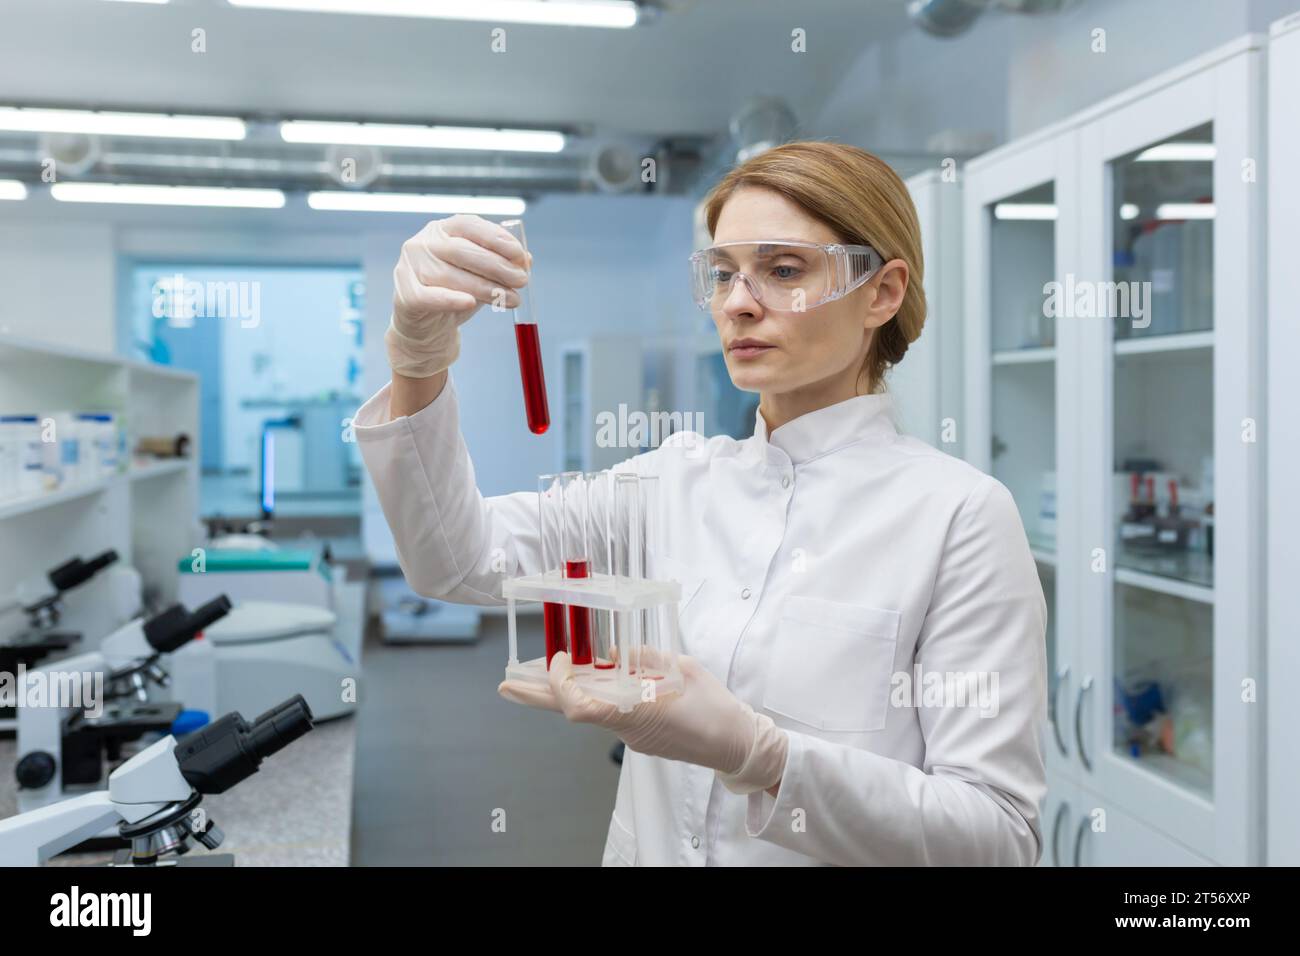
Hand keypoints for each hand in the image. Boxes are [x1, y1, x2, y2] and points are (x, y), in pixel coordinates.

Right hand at [386, 214, 530, 377]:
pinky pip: (431, 296)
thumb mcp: (480, 275)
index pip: (469, 225)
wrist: (427, 326)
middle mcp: (423, 243)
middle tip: (522, 280)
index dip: (496, 238)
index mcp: (442, 229)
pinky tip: (470, 302)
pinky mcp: (406, 294)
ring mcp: (410, 267)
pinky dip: (451, 299)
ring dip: (486, 288)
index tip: (520, 255)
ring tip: (512, 299)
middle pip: (462, 251)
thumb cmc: (455, 292)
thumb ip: (501, 263)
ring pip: (452, 276)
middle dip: (497, 266)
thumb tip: (526, 259)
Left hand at [497, 652, 788, 793]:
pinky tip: (594, 676)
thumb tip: (614, 652)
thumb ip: (644, 659)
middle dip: (535, 698)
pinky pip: (609, 712)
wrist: (736, 744)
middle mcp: (625, 727)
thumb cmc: (714, 708)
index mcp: (633, 713)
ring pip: (589, 709)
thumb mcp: (680, 669)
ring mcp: (632, 735)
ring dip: (564, 692)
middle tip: (504, 686)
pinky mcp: (641, 735)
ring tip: (540, 675)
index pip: (579, 707)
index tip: (557, 660)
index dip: (559, 685)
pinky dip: (596, 694)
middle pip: (570, 711)